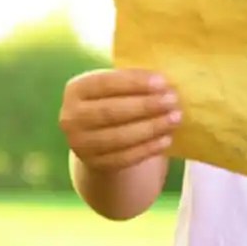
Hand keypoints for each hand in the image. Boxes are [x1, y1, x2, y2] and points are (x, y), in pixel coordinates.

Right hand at [58, 68, 179, 170]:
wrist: (100, 135)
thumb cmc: (117, 99)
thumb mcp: (118, 85)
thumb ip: (135, 81)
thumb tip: (166, 82)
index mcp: (76, 89)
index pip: (105, 83)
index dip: (134, 82)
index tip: (162, 81)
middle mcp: (71, 118)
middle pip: (111, 112)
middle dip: (145, 106)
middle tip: (173, 101)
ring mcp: (80, 144)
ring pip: (118, 137)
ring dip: (151, 128)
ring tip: (175, 118)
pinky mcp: (94, 164)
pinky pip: (124, 157)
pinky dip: (148, 148)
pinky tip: (166, 139)